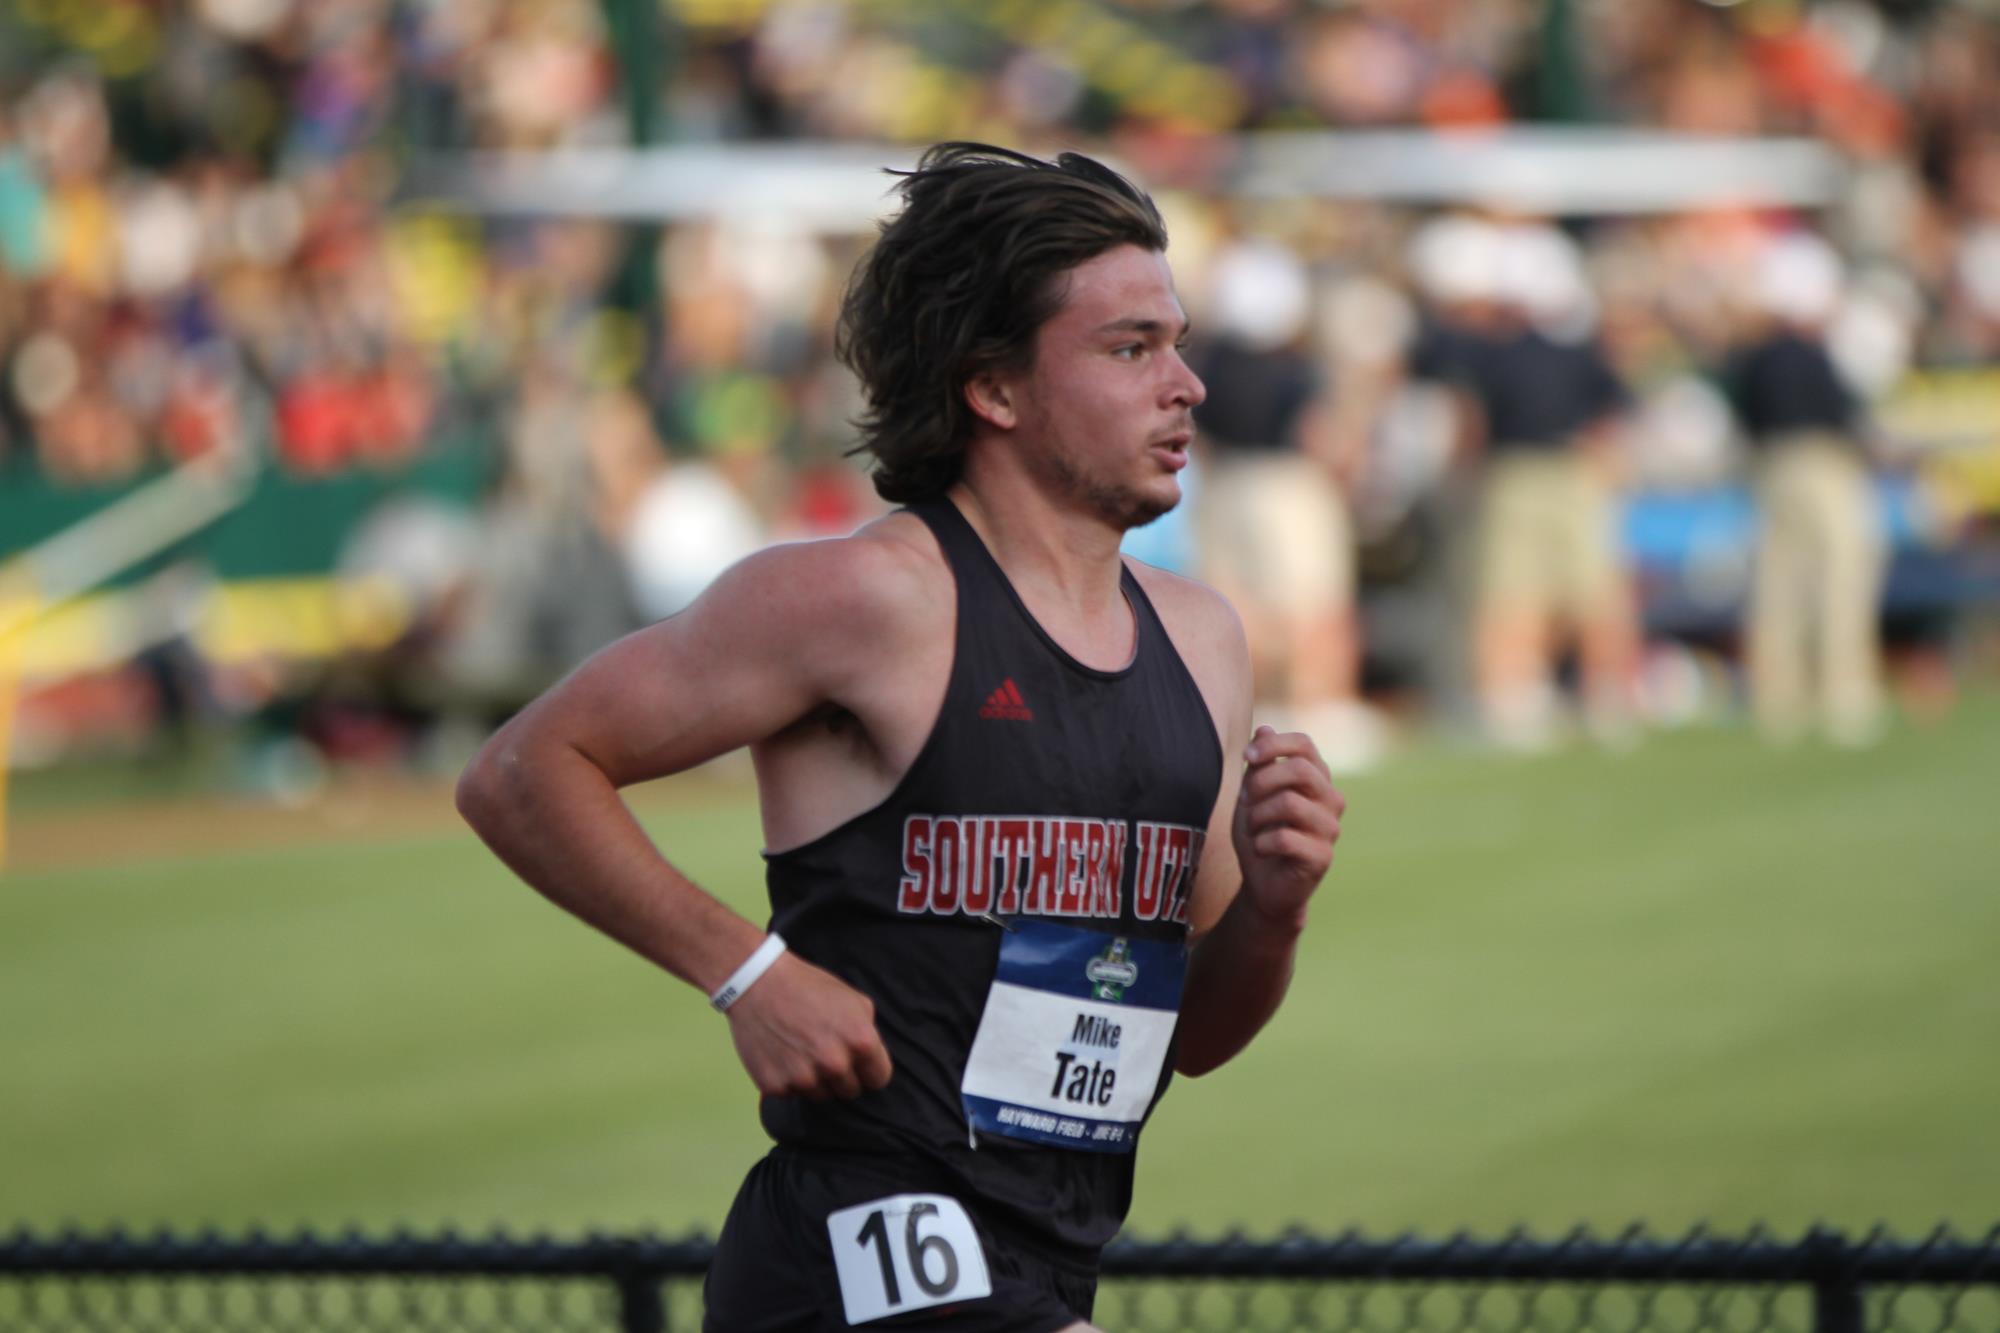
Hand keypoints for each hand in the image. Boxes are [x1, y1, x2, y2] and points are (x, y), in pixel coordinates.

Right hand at [725, 952, 893, 1099]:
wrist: (758, 983)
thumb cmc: (808, 987)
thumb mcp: (853, 1000)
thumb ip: (869, 1033)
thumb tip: (873, 1059)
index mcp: (861, 1042)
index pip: (878, 1079)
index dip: (868, 1070)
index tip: (858, 1063)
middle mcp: (835, 1065)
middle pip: (850, 1092)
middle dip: (842, 1076)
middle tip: (824, 1051)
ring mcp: (804, 1078)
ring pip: (820, 1095)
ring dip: (815, 1080)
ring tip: (801, 1049)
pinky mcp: (776, 1086)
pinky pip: (791, 1093)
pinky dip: (788, 1079)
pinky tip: (781, 1053)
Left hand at [1231, 724, 1345, 932]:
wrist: (1264, 885)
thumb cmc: (1260, 834)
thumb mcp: (1252, 795)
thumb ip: (1260, 764)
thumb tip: (1264, 728)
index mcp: (1316, 778)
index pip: (1304, 744)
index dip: (1273, 745)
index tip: (1246, 757)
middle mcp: (1331, 799)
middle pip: (1299, 770)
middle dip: (1260, 782)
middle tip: (1244, 801)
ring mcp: (1330, 828)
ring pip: (1289, 803)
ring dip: (1258, 816)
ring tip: (1252, 829)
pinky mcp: (1322, 856)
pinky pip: (1284, 838)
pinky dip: (1261, 843)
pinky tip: (1260, 850)